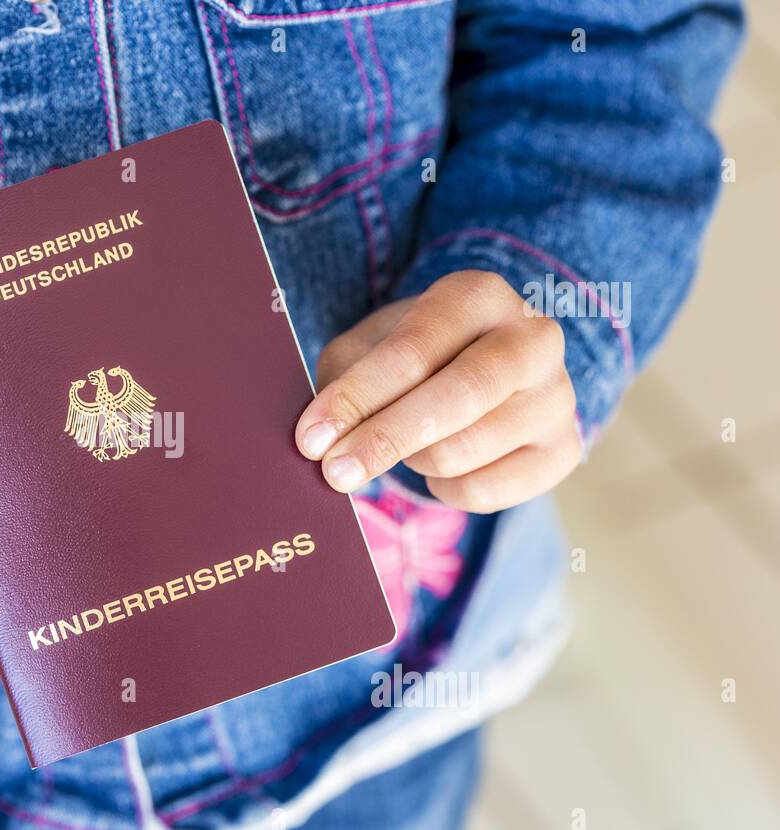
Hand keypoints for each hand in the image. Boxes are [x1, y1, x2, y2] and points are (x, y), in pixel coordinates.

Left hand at [296, 270, 581, 512]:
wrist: (482, 372)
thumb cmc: (413, 356)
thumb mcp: (369, 348)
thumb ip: (344, 380)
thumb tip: (319, 438)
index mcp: (479, 295)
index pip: (415, 349)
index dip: (359, 397)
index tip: (311, 437)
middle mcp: (533, 338)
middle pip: (458, 396)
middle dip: (385, 439)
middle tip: (334, 472)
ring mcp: (557, 396)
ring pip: (464, 451)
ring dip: (412, 459)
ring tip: (404, 444)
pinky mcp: (562, 450)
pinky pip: (484, 491)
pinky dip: (443, 488)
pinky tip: (440, 464)